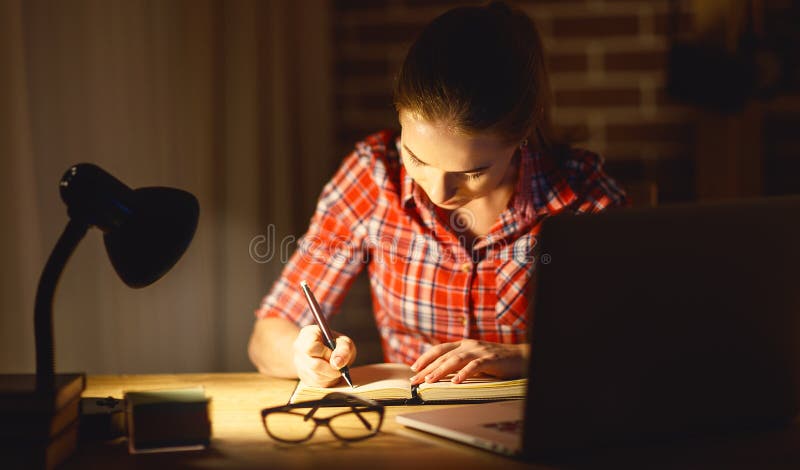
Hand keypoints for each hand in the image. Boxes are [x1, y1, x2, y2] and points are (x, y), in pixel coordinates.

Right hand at [292, 325, 356, 386]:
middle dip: (331, 368)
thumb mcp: (344, 342)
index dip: (325, 353)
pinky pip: (317, 384)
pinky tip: (331, 373)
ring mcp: (299, 364)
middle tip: (339, 366)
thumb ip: (343, 349)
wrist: (329, 352)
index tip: (334, 353)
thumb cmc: (337, 344)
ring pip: (316, 376)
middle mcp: (299, 349)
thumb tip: (337, 363)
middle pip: (313, 365)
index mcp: (307, 334)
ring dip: (331, 375)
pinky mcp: (303, 377)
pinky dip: (328, 381)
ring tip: (336, 369)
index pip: (311, 347)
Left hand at [409, 340, 528, 384]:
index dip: (425, 358)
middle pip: (444, 356)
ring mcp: (479, 351)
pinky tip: (456, 382)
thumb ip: (460, 364)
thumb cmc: (496, 361)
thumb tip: (441, 376)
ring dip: (441, 371)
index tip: (414, 369)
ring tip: (429, 381)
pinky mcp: (491, 359)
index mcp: (463, 344)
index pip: (439, 349)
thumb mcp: (474, 360)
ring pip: (456, 360)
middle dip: (427, 368)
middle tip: (415, 380)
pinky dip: (464, 373)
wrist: (521, 357)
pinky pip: (475, 366)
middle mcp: (469, 345)